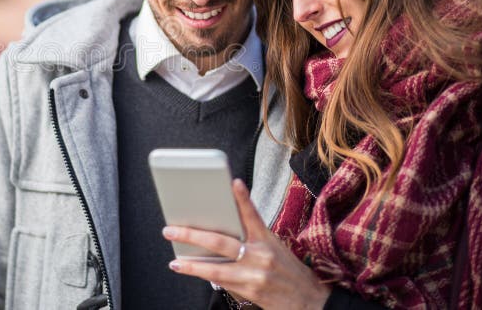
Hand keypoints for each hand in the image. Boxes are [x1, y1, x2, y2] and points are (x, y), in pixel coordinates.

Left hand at [163, 179, 330, 309]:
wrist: (311, 301)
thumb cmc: (290, 272)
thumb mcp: (276, 248)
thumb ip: (253, 238)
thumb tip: (223, 229)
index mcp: (268, 240)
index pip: (253, 214)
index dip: (242, 198)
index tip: (233, 183)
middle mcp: (260, 255)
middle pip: (221, 242)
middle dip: (192, 235)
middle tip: (171, 230)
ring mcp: (254, 274)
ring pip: (215, 267)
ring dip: (192, 264)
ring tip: (175, 261)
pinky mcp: (251, 290)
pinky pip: (222, 281)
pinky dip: (204, 275)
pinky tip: (189, 271)